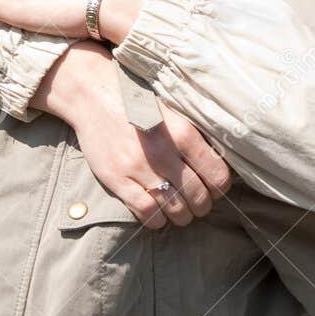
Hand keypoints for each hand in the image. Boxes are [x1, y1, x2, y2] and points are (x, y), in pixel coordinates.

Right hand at [35, 43, 230, 227]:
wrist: (94, 95)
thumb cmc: (137, 101)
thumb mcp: (173, 111)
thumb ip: (195, 136)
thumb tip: (219, 162)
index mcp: (183, 133)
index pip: (217, 175)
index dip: (220, 188)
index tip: (215, 188)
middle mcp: (163, 153)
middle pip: (198, 196)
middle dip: (202, 205)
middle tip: (198, 203)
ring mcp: (138, 168)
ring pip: (175, 210)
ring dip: (183, 216)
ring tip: (181, 211)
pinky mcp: (117, 180)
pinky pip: (146, 213)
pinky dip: (158, 220)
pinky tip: (159, 215)